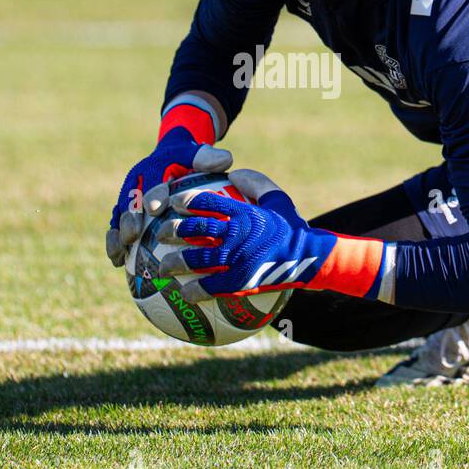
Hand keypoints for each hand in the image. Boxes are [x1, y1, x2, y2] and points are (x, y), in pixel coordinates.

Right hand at [104, 127, 231, 266]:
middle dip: (129, 218)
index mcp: (153, 167)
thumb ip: (208, 159)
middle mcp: (135, 182)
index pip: (152, 179)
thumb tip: (226, 161)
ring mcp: (127, 199)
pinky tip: (117, 263)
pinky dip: (113, 244)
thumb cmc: (189, 162)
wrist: (170, 159)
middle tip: (133, 235)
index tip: (155, 210)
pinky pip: (115, 228)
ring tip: (120, 254)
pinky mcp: (123, 214)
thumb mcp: (198, 156)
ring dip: (117, 235)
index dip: (152, 195)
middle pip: (129, 200)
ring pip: (118, 216)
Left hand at [156, 170, 390, 302]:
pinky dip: (196, 290)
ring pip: (199, 258)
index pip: (207, 201)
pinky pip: (212, 286)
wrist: (310, 257)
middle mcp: (236, 233)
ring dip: (176, 263)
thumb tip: (235, 173)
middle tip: (158, 233)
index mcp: (243, 212)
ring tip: (160, 267)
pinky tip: (184, 295)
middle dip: (173, 230)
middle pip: (197, 230)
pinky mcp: (241, 280)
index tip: (172, 201)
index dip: (186, 200)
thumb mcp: (278, 199)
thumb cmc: (293, 227)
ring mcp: (237, 258)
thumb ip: (257, 183)